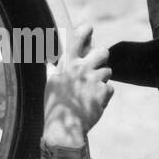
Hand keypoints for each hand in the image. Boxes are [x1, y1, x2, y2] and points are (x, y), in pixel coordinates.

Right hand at [43, 24, 113, 147]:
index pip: (77, 39)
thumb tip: (49, 62)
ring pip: (107, 71)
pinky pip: (109, 88)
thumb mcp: (50, 85)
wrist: (65, 129)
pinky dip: (104, 95)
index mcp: (67, 65)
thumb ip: (53, 71)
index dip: (85, 30)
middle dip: (102, 57)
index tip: (89, 28)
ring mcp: (94, 80)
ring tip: (90, 91)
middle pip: (103, 52)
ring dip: (102, 79)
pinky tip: (94, 102)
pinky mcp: (104, 92)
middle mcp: (82, 69)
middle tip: (97, 65)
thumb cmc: (54, 108)